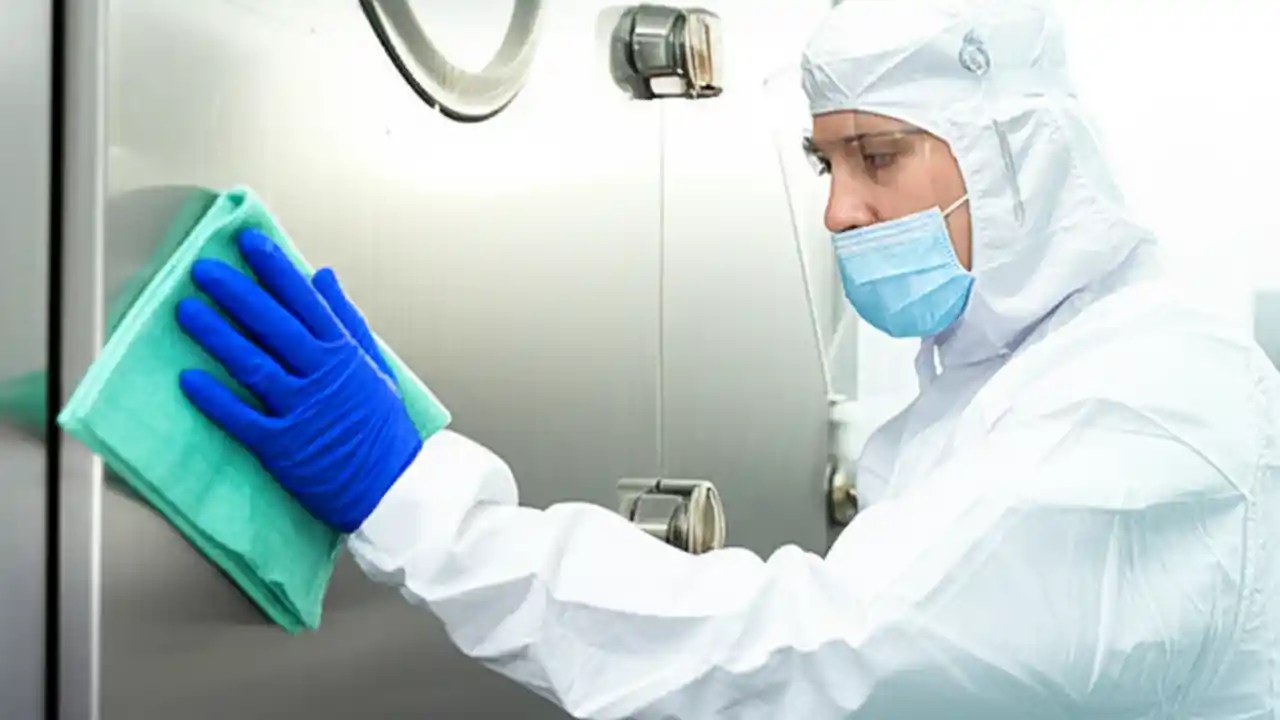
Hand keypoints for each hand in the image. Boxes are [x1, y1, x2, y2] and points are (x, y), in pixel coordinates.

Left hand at [176, 228, 422, 532]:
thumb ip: (348, 320)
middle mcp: (321, 376)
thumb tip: (324, 276)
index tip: (250, 243)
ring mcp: (300, 409)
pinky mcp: (281, 444)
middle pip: (272, 324)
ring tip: (186, 311)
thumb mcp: (375, 366)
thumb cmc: (383, 428)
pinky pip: (241, 416)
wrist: (393, 486)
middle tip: (204, 268)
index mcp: (343, 354)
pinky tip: (189, 378)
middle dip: (236, 292)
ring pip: (252, 363)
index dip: (275, 270)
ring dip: (216, 335)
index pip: (304, 301)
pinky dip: (215, 398)